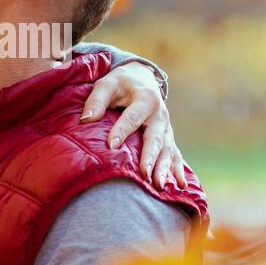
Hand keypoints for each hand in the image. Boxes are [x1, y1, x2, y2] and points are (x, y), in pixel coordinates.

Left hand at [80, 61, 183, 188]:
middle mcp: (160, 115)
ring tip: (159, 186)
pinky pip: (174, 154)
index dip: (122, 131)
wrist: (143, 78)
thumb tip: (86, 120)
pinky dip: (177, 170)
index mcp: (145, 99)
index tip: (112, 146)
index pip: (133, 117)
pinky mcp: (167, 137)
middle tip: (144, 174)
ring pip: (167, 149)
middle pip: (155, 138)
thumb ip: (96, 100)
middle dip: (150, 157)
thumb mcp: (107, 83)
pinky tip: (179, 186)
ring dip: (165, 168)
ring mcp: (166, 128)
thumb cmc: (121, 83)